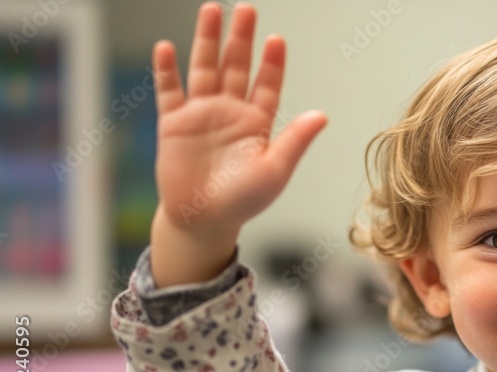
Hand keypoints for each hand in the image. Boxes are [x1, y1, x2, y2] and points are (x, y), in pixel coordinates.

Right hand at [152, 1, 326, 237]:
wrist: (204, 220)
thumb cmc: (243, 200)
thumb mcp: (274, 170)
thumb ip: (295, 140)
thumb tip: (323, 115)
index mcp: (257, 122)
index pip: (267, 84)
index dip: (272, 62)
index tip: (277, 39)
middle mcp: (230, 111)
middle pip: (236, 66)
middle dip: (241, 37)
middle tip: (246, 9)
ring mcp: (201, 114)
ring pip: (204, 68)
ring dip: (207, 40)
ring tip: (211, 10)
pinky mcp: (173, 123)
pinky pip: (169, 91)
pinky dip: (166, 70)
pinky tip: (167, 48)